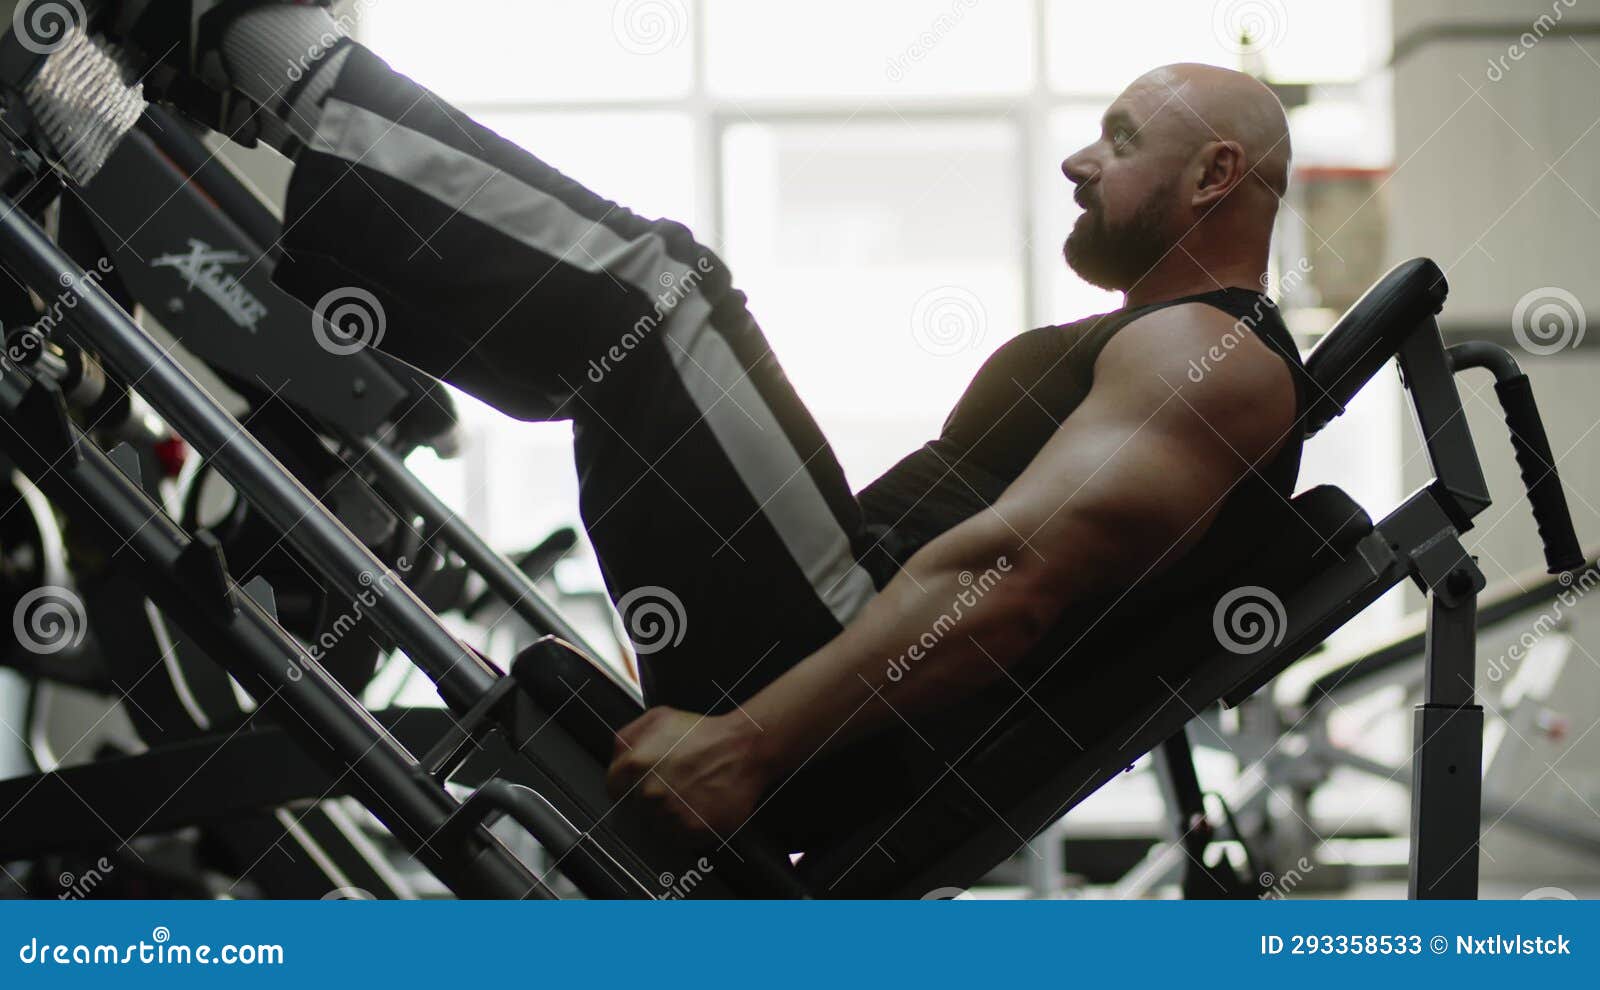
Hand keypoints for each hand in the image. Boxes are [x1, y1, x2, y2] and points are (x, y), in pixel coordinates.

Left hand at [605, 707, 772, 839]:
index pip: (614, 790)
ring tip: (688, 798)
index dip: (629, 787)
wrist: (743, 749)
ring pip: (655, 827)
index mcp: (633, 765)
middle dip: (650, 801)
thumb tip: (616, 759)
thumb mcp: (658, 718)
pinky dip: (686, 828)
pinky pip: (678, 839)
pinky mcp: (690, 831)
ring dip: (668, 817)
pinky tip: (698, 808)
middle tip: (673, 789)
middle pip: (635, 810)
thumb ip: (627, 738)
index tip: (643, 786)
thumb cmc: (704, 733)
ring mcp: (668, 814)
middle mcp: (647, 792)